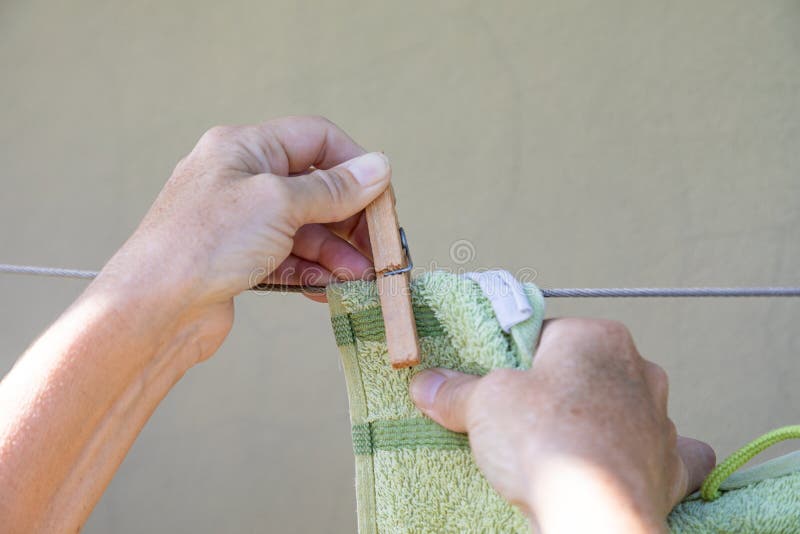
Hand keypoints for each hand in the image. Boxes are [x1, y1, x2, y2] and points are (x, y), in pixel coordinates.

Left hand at [0, 117, 390, 530]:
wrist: (153, 310)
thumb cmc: (205, 244)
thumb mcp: (278, 204)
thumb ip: (332, 188)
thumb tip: (379, 167)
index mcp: (243, 148)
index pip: (316, 139)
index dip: (354, 164)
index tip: (381, 197)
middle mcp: (241, 178)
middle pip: (315, 187)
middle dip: (350, 218)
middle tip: (378, 246)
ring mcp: (240, 221)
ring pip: (305, 227)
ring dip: (336, 251)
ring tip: (359, 276)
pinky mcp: (240, 259)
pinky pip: (289, 256)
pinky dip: (314, 270)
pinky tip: (332, 288)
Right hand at [409, 318, 714, 532]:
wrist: (594, 513)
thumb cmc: (547, 441)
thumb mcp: (483, 403)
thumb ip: (455, 390)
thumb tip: (428, 385)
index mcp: (596, 337)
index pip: (548, 334)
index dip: (516, 359)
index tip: (496, 382)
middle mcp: (638, 370)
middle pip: (585, 371)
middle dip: (557, 390)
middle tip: (519, 417)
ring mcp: (659, 419)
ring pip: (623, 409)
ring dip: (598, 422)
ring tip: (558, 449)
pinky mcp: (669, 466)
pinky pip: (664, 453)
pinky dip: (646, 458)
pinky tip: (624, 465)